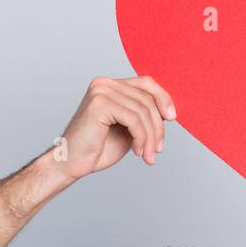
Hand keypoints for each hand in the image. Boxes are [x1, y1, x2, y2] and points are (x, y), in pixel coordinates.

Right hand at [54, 75, 176, 179]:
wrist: (72, 163)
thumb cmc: (98, 148)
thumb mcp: (128, 128)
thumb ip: (143, 115)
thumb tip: (169, 111)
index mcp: (110, 85)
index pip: (146, 83)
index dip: (163, 98)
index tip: (173, 118)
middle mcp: (104, 83)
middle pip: (147, 98)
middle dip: (157, 127)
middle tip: (157, 149)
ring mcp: (101, 91)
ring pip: (143, 111)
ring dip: (150, 137)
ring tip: (148, 155)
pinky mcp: (99, 103)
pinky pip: (134, 119)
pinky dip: (141, 137)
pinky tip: (137, 151)